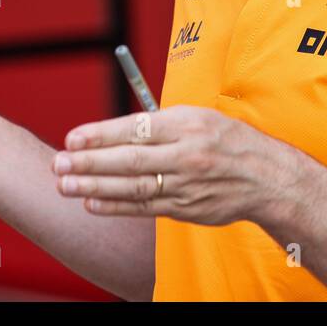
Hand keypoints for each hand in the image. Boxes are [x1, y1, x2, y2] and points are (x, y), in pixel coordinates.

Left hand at [52, 106, 292, 225]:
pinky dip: (116, 206)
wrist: (268, 178)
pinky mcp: (185, 208)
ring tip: (65, 185)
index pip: (136, 128)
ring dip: (95, 187)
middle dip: (90, 162)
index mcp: (187, 125)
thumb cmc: (227, 140)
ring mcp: (185, 185)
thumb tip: (114, 129)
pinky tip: (91, 202)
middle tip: (59, 164)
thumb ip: (160, 122)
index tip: (72, 137)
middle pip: (130, 159)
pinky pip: (144, 208)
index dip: (101, 134)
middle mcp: (186, 155)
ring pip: (133, 187)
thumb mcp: (199, 117)